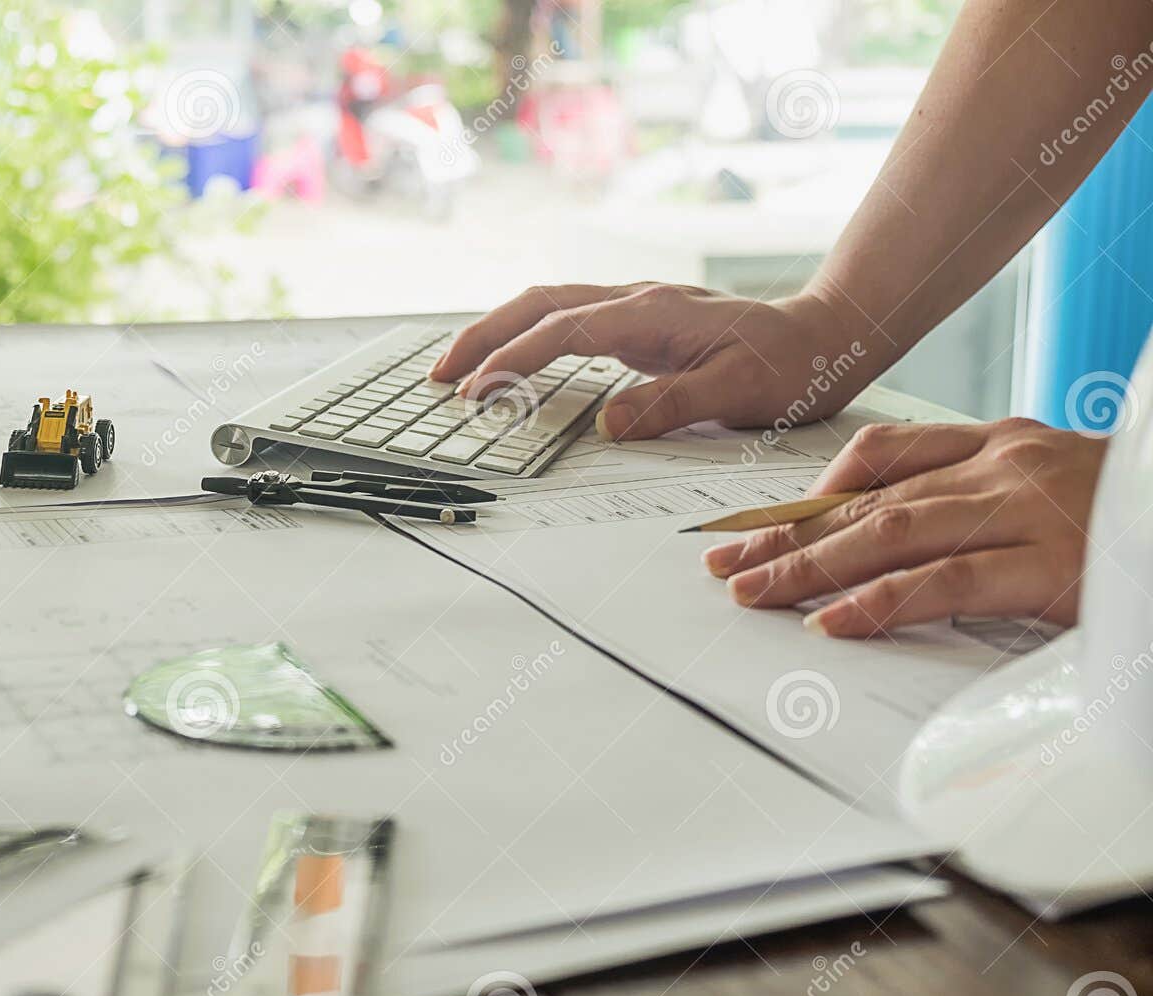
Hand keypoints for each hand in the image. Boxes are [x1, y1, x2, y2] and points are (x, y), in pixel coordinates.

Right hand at [432, 284, 872, 439]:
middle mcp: (636, 300)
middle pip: (539, 302)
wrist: (826, 337)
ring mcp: (634, 305)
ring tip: (459, 368)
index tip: (477, 390)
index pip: (564, 329)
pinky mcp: (637, 319)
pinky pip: (566, 316)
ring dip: (498, 330)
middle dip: (483, 335)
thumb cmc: (789, 367)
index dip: (515, 358)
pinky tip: (514, 359)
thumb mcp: (739, 393)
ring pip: (548, 303)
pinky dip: (527, 334)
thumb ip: (672, 406)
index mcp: (652, 314)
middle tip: (440, 375)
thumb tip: (609, 424)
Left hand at [702, 419, 1107, 636]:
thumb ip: (970, 500)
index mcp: (1000, 442)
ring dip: (813, 566)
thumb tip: (881, 541)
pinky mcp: (1052, 564)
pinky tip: (833, 622)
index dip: (808, 493)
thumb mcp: (1045, 493)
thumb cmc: (1125, 516)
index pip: (882, 456)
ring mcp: (1028, 509)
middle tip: (726, 563)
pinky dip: (882, 602)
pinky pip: (946, 583)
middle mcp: (1005, 464)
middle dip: (788, 534)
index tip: (752, 525)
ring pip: (892, 533)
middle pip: (869, 498)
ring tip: (755, 593)